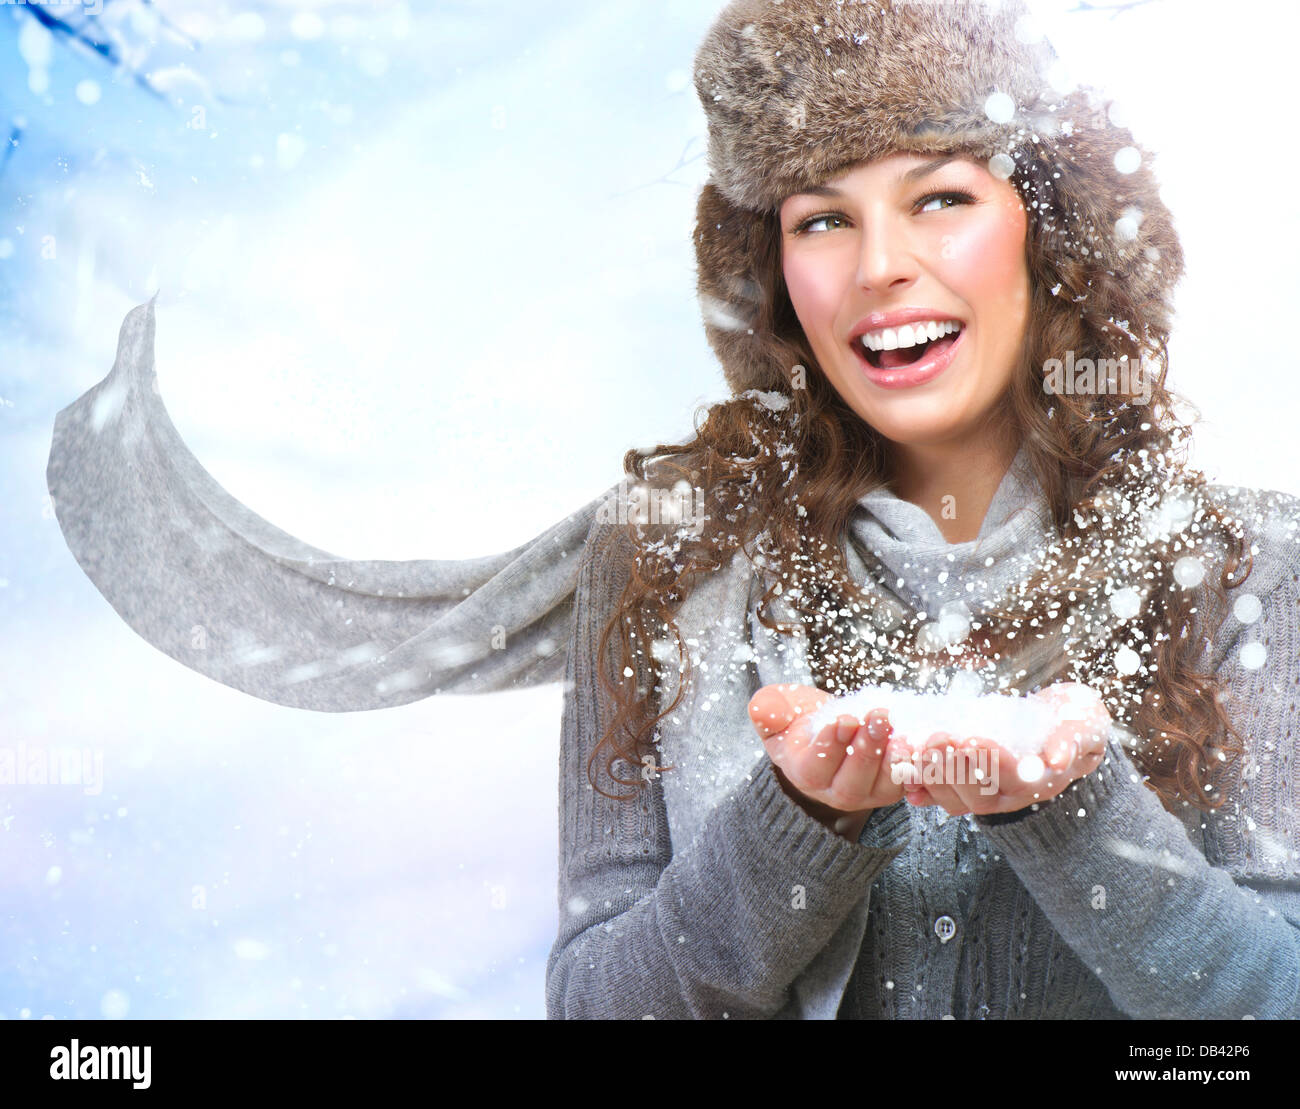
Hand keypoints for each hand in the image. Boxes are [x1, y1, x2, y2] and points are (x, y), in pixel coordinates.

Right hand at [747, 683, 913, 823]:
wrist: (827, 729)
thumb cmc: (799, 720)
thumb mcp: (776, 711)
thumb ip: (767, 710)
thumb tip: (760, 709)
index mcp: (805, 774)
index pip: (815, 768)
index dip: (831, 745)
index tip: (845, 719)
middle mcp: (836, 791)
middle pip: (852, 782)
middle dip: (866, 750)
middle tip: (879, 717)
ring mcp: (867, 793)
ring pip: (882, 787)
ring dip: (893, 760)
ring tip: (901, 731)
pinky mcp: (892, 787)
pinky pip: (907, 784)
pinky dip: (915, 768)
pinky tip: (920, 745)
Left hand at [904, 681, 1111, 816]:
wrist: (1064, 728)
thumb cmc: (1075, 724)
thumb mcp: (1084, 726)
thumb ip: (1072, 740)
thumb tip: (1056, 758)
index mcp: (1038, 782)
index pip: (1011, 779)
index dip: (988, 762)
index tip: (971, 738)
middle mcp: (1010, 795)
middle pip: (977, 795)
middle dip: (953, 768)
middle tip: (936, 738)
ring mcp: (987, 792)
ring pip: (955, 798)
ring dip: (930, 774)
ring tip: (913, 748)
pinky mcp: (967, 784)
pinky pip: (941, 794)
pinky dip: (920, 786)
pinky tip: (903, 775)